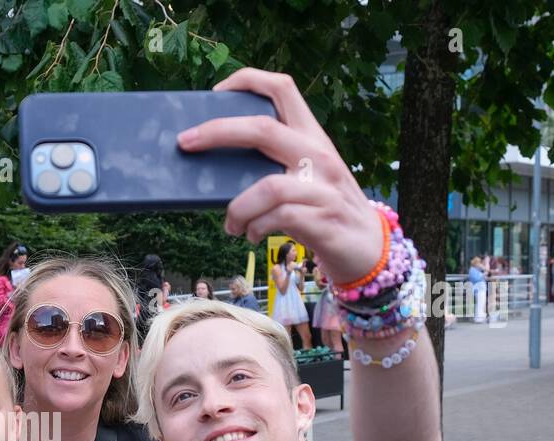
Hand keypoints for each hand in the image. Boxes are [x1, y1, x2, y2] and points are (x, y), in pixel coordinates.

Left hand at [177, 68, 381, 284]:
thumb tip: (216, 163)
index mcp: (311, 136)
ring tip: (231, 224)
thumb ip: (273, 163)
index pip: (282, 88)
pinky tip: (251, 235)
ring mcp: (323, 186)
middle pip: (263, 128)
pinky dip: (254, 228)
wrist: (368, 247)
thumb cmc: (324, 210)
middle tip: (185, 143)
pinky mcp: (323, 219)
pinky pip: (277, 218)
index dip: (246, 80)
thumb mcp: (306, 176)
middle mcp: (319, 154)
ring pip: (266, 186)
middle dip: (216, 132)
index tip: (215, 93)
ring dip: (237, 208)